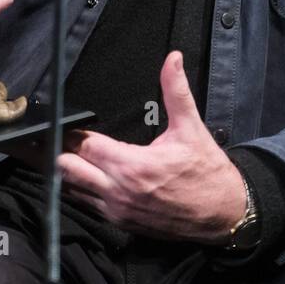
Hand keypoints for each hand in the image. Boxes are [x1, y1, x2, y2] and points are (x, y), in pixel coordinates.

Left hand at [56, 51, 246, 243]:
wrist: (223, 214)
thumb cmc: (207, 171)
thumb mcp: (191, 128)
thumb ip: (175, 91)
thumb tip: (173, 59)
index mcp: (133, 165)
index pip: (83, 146)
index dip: (72, 133)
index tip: (70, 123)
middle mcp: (119, 191)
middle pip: (66, 169)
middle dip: (61, 152)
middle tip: (61, 140)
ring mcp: (117, 211)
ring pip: (71, 190)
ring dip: (68, 173)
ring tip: (68, 156)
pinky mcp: (120, 224)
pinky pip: (87, 206)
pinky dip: (80, 191)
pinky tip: (84, 177)